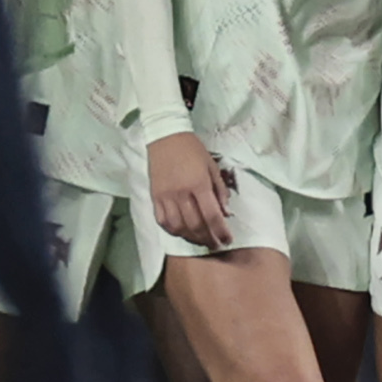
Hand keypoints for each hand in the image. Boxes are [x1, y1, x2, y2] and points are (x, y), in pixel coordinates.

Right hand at [147, 131, 230, 248]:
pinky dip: (173, 230)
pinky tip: (182, 232)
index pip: (212, 215)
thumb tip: (225, 213)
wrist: (165, 137)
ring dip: (191, 238)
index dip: (221, 231)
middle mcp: (181, 193)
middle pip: (195, 225)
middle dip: (208, 239)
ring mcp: (165, 196)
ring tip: (200, 240)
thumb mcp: (212, 166)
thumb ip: (219, 191)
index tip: (227, 240)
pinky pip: (162, 221)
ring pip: (178, 227)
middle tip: (215, 244)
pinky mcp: (154, 197)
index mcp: (199, 184)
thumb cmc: (192, 150)